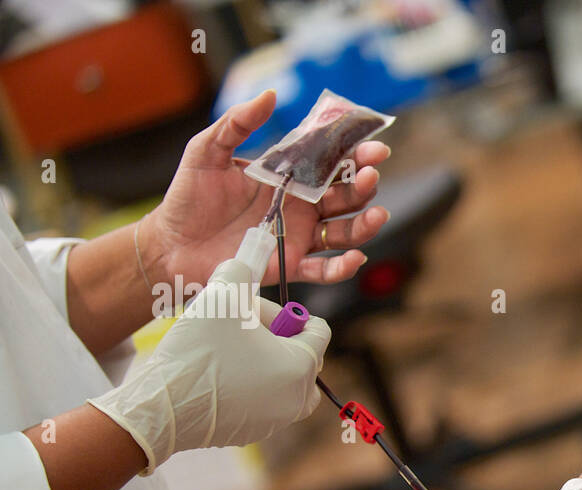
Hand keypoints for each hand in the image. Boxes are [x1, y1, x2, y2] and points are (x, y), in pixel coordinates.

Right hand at [88, 258, 329, 472]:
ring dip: (265, 361)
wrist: (162, 406)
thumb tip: (244, 266)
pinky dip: (250, 384)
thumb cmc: (199, 350)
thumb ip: (240, 271)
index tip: (255, 312)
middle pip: (304, 356)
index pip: (318, 330)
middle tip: (242, 330)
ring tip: (230, 349)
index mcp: (302, 366)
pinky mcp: (255, 432)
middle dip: (279, 339)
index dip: (285, 314)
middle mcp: (298, 398)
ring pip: (285, 379)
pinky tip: (218, 374)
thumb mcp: (221, 296)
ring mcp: (278, 420)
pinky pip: (264, 400)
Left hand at [138, 90, 390, 288]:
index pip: (330, 163)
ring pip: (343, 233)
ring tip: (378, 215)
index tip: (374, 148)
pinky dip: (342, 268)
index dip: (354, 155)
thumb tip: (269, 96)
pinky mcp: (288, 264)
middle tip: (370, 176)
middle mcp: (301, 206)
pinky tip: (355, 258)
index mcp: (289, 176)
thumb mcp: (207, 150)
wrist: (171, 243)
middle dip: (363, 186)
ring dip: (364, 225)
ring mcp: (298, 236)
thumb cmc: (188, 196)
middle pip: (344, 197)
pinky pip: (323, 269)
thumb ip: (237, 123)